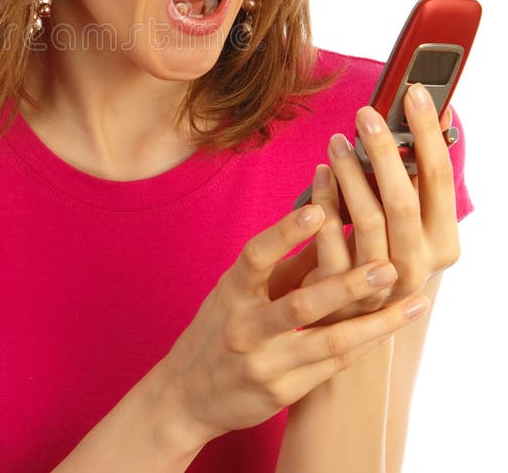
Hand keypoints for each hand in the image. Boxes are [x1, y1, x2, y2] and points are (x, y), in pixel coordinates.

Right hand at [157, 205, 429, 448]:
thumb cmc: (222, 326)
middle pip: (300, 304)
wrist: (188, 394)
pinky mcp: (281, 393)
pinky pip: (333, 367)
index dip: (284, 231)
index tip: (318, 209)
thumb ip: (284, 263)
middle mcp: (243, 327)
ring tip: (414, 303)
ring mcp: (263, 363)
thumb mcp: (239, 290)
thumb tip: (332, 222)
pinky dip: (365, 345)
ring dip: (375, 323)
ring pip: (328, 342)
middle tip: (386, 266)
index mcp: (230, 291)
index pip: (256, 256)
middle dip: (348, 285)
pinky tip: (392, 328)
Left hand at [303, 84, 459, 321]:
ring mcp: (380, 284)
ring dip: (350, 175)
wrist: (353, 325)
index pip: (440, 179)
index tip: (413, 94)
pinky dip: (324, 201)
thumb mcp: (406, 222)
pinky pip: (330, 239)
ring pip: (367, 219)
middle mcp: (418, 266)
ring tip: (336, 142)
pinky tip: (319, 173)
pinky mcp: (340, 291)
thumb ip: (412, 179)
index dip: (427, 134)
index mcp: (443, 243)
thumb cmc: (380, 255)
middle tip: (366, 114)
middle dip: (385, 152)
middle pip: (404, 199)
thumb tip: (428, 113)